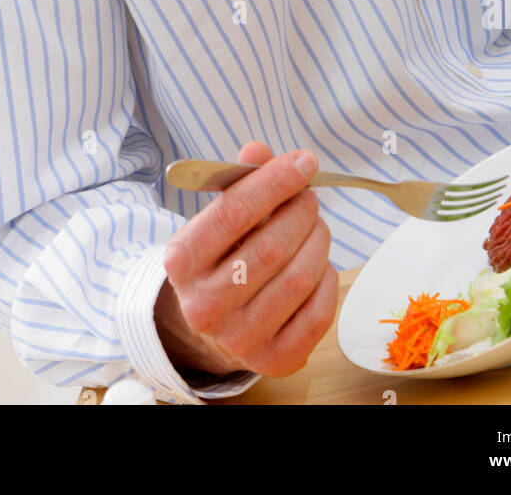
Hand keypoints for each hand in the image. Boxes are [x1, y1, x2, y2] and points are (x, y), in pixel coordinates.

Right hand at [156, 141, 338, 378]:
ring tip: (315, 227)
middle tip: (309, 197)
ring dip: (318, 241)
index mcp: (183, 261)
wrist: (215, 323)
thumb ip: (240, 182)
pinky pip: (318, 312)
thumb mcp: (218, 217)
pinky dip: (327, 279)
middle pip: (270, 247)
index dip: (274, 182)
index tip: (304, 161)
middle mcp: (204, 306)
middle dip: (301, 212)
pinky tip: (318, 265)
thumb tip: (259, 150)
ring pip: (298, 278)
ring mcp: (239, 338)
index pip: (233, 213)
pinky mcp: (274, 360)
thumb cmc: (222, 257)